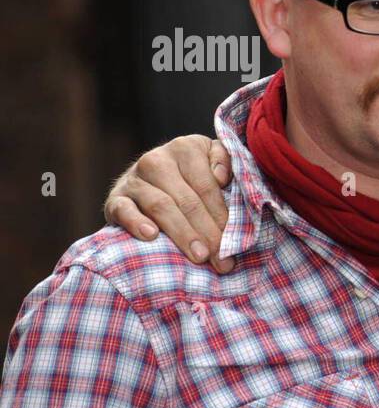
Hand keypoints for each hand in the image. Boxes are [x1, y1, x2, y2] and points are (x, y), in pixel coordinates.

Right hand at [104, 135, 234, 272]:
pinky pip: (123, 210)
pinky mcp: (115, 198)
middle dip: (208, 232)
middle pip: (187, 200)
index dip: (222, 215)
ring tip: (200, 256)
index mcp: (186, 148)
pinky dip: (136, 222)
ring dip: (182, 234)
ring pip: (160, 206)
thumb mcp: (214, 162)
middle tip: (222, 259)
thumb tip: (222, 177)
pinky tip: (151, 236)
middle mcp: (156, 159)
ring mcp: (133, 179)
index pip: (207, 186)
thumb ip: (226, 163)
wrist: (150, 184)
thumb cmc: (193, 178)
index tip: (235, 241)